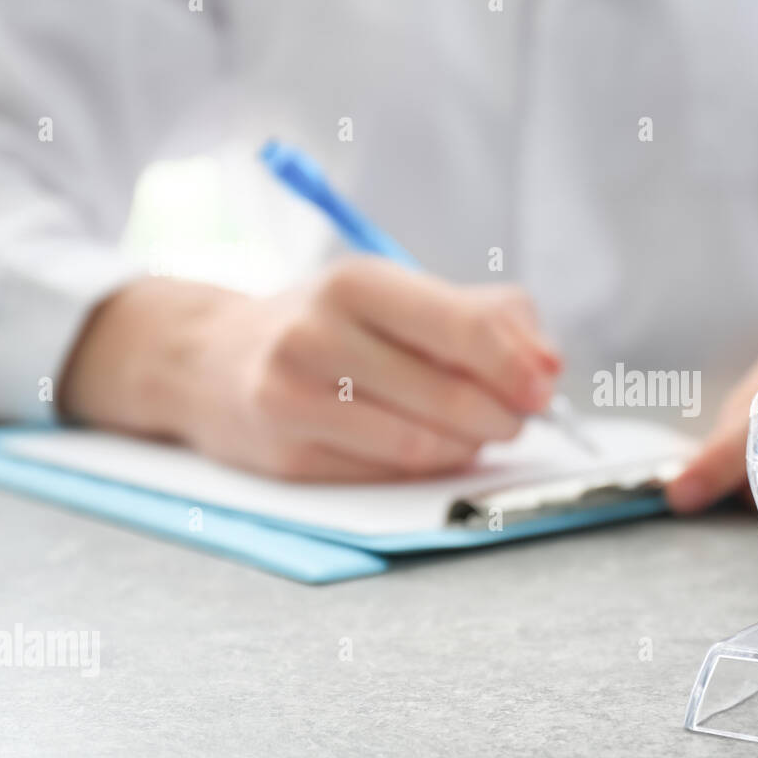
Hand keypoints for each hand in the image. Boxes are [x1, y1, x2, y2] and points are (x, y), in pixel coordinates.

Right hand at [60, 257, 561, 478]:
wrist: (209, 359)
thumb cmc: (328, 325)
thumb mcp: (397, 295)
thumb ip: (485, 318)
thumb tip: (549, 365)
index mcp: (357, 282)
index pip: (464, 329)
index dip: (518, 368)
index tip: (546, 390)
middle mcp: (317, 334)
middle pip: (450, 396)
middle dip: (502, 416)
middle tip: (517, 419)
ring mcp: (294, 398)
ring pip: (422, 446)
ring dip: (467, 447)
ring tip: (474, 432)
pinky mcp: (287, 457)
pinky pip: (386, 475)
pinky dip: (426, 468)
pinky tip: (429, 449)